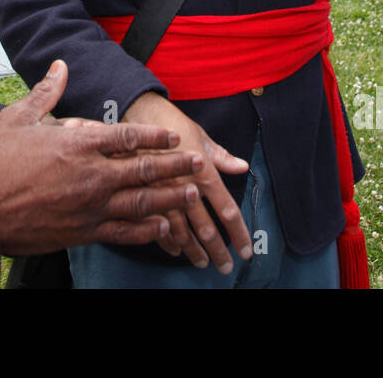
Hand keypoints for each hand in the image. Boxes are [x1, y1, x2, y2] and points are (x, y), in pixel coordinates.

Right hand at [0, 61, 203, 254]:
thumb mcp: (17, 119)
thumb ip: (45, 93)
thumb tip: (61, 67)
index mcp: (78, 144)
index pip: (127, 137)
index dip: (155, 137)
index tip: (175, 137)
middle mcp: (92, 175)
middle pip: (144, 170)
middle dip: (174, 167)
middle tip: (197, 164)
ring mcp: (90, 206)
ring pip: (141, 202)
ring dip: (169, 197)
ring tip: (190, 194)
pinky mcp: (83, 232)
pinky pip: (124, 232)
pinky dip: (147, 230)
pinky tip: (162, 227)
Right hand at [122, 92, 252, 273]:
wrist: (137, 115)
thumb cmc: (171, 124)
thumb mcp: (201, 136)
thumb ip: (222, 156)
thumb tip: (243, 167)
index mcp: (203, 173)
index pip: (227, 210)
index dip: (238, 233)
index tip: (245, 250)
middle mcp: (185, 188)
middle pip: (206, 229)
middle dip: (217, 251)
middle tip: (225, 267)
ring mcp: (163, 194)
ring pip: (182, 233)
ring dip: (193, 251)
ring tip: (202, 263)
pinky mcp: (144, 195)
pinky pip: (156, 226)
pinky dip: (167, 241)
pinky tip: (175, 250)